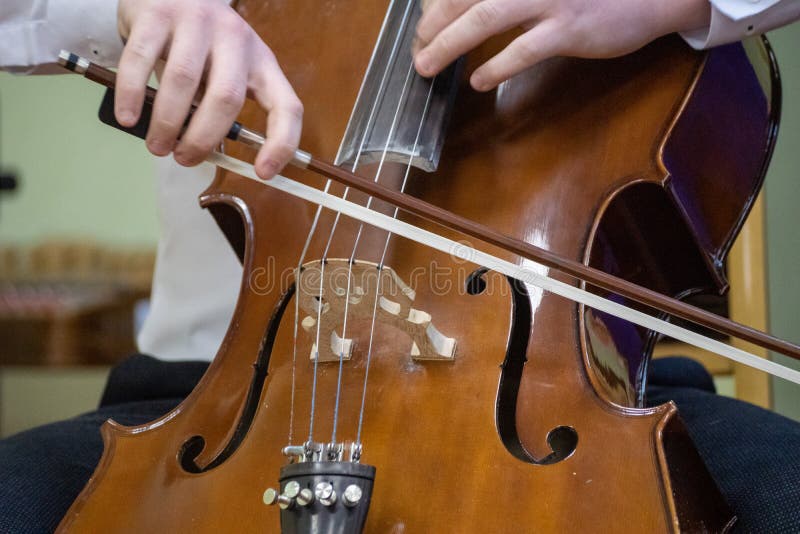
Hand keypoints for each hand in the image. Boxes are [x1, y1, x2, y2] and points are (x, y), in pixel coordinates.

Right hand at [115, 0, 302, 178]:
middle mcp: (235, 38)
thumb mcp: (224, 71)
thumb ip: (219, 106)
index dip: (281, 142)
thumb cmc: (199, 44)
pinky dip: (133, 94)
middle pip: (227, 98)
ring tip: (157, 145)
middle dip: (202, 138)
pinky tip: (128, 117)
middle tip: (183, 158)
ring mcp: (197, 21)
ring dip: (168, 123)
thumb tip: (202, 151)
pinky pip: (142, 60)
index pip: (286, 105)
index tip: (263, 172)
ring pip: (184, 81)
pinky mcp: (156, 14)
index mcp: (261, 62)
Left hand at [414, 0, 710, 91]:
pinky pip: (521, 50)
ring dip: (447, 45)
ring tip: (427, 67)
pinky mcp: (569, 28)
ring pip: (483, 18)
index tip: (422, 27)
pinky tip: (478, 81)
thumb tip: (467, 9)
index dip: (437, 5)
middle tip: (417, 50)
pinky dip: (494, 67)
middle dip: (432, 24)